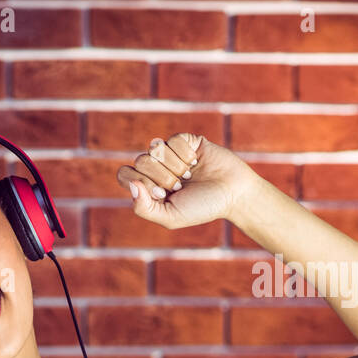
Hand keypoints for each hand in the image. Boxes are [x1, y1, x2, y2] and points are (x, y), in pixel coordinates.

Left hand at [116, 133, 258, 229]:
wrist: (233, 194)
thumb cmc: (201, 208)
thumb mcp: (170, 217)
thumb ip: (143, 207)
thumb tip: (132, 184)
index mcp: (147, 185)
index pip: (124, 174)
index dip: (141, 182)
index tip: (161, 194)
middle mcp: (156, 168)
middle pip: (140, 161)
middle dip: (162, 177)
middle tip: (179, 186)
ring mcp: (170, 153)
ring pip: (155, 149)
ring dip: (175, 166)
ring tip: (189, 176)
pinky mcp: (186, 140)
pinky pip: (174, 140)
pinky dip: (186, 155)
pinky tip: (197, 163)